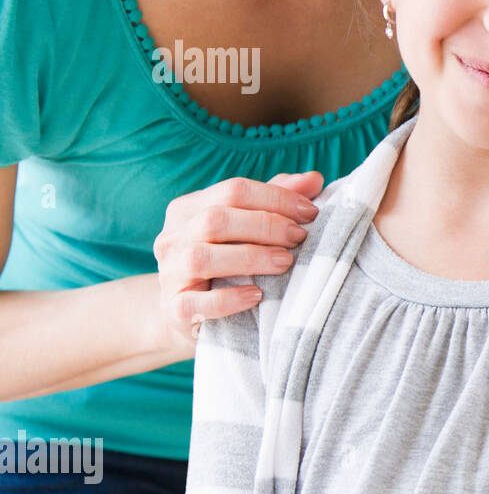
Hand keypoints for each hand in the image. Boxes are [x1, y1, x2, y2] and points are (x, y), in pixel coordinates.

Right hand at [153, 171, 322, 345]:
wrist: (190, 314)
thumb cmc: (227, 262)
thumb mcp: (247, 227)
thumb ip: (277, 200)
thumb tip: (314, 179)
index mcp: (189, 208)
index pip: (234, 190)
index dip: (277, 198)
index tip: (310, 213)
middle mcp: (173, 237)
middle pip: (216, 219)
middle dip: (265, 225)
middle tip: (299, 237)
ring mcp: (169, 273)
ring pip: (202, 257)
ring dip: (250, 257)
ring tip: (285, 262)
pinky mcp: (174, 309)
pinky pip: (196, 303)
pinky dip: (229, 299)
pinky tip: (257, 295)